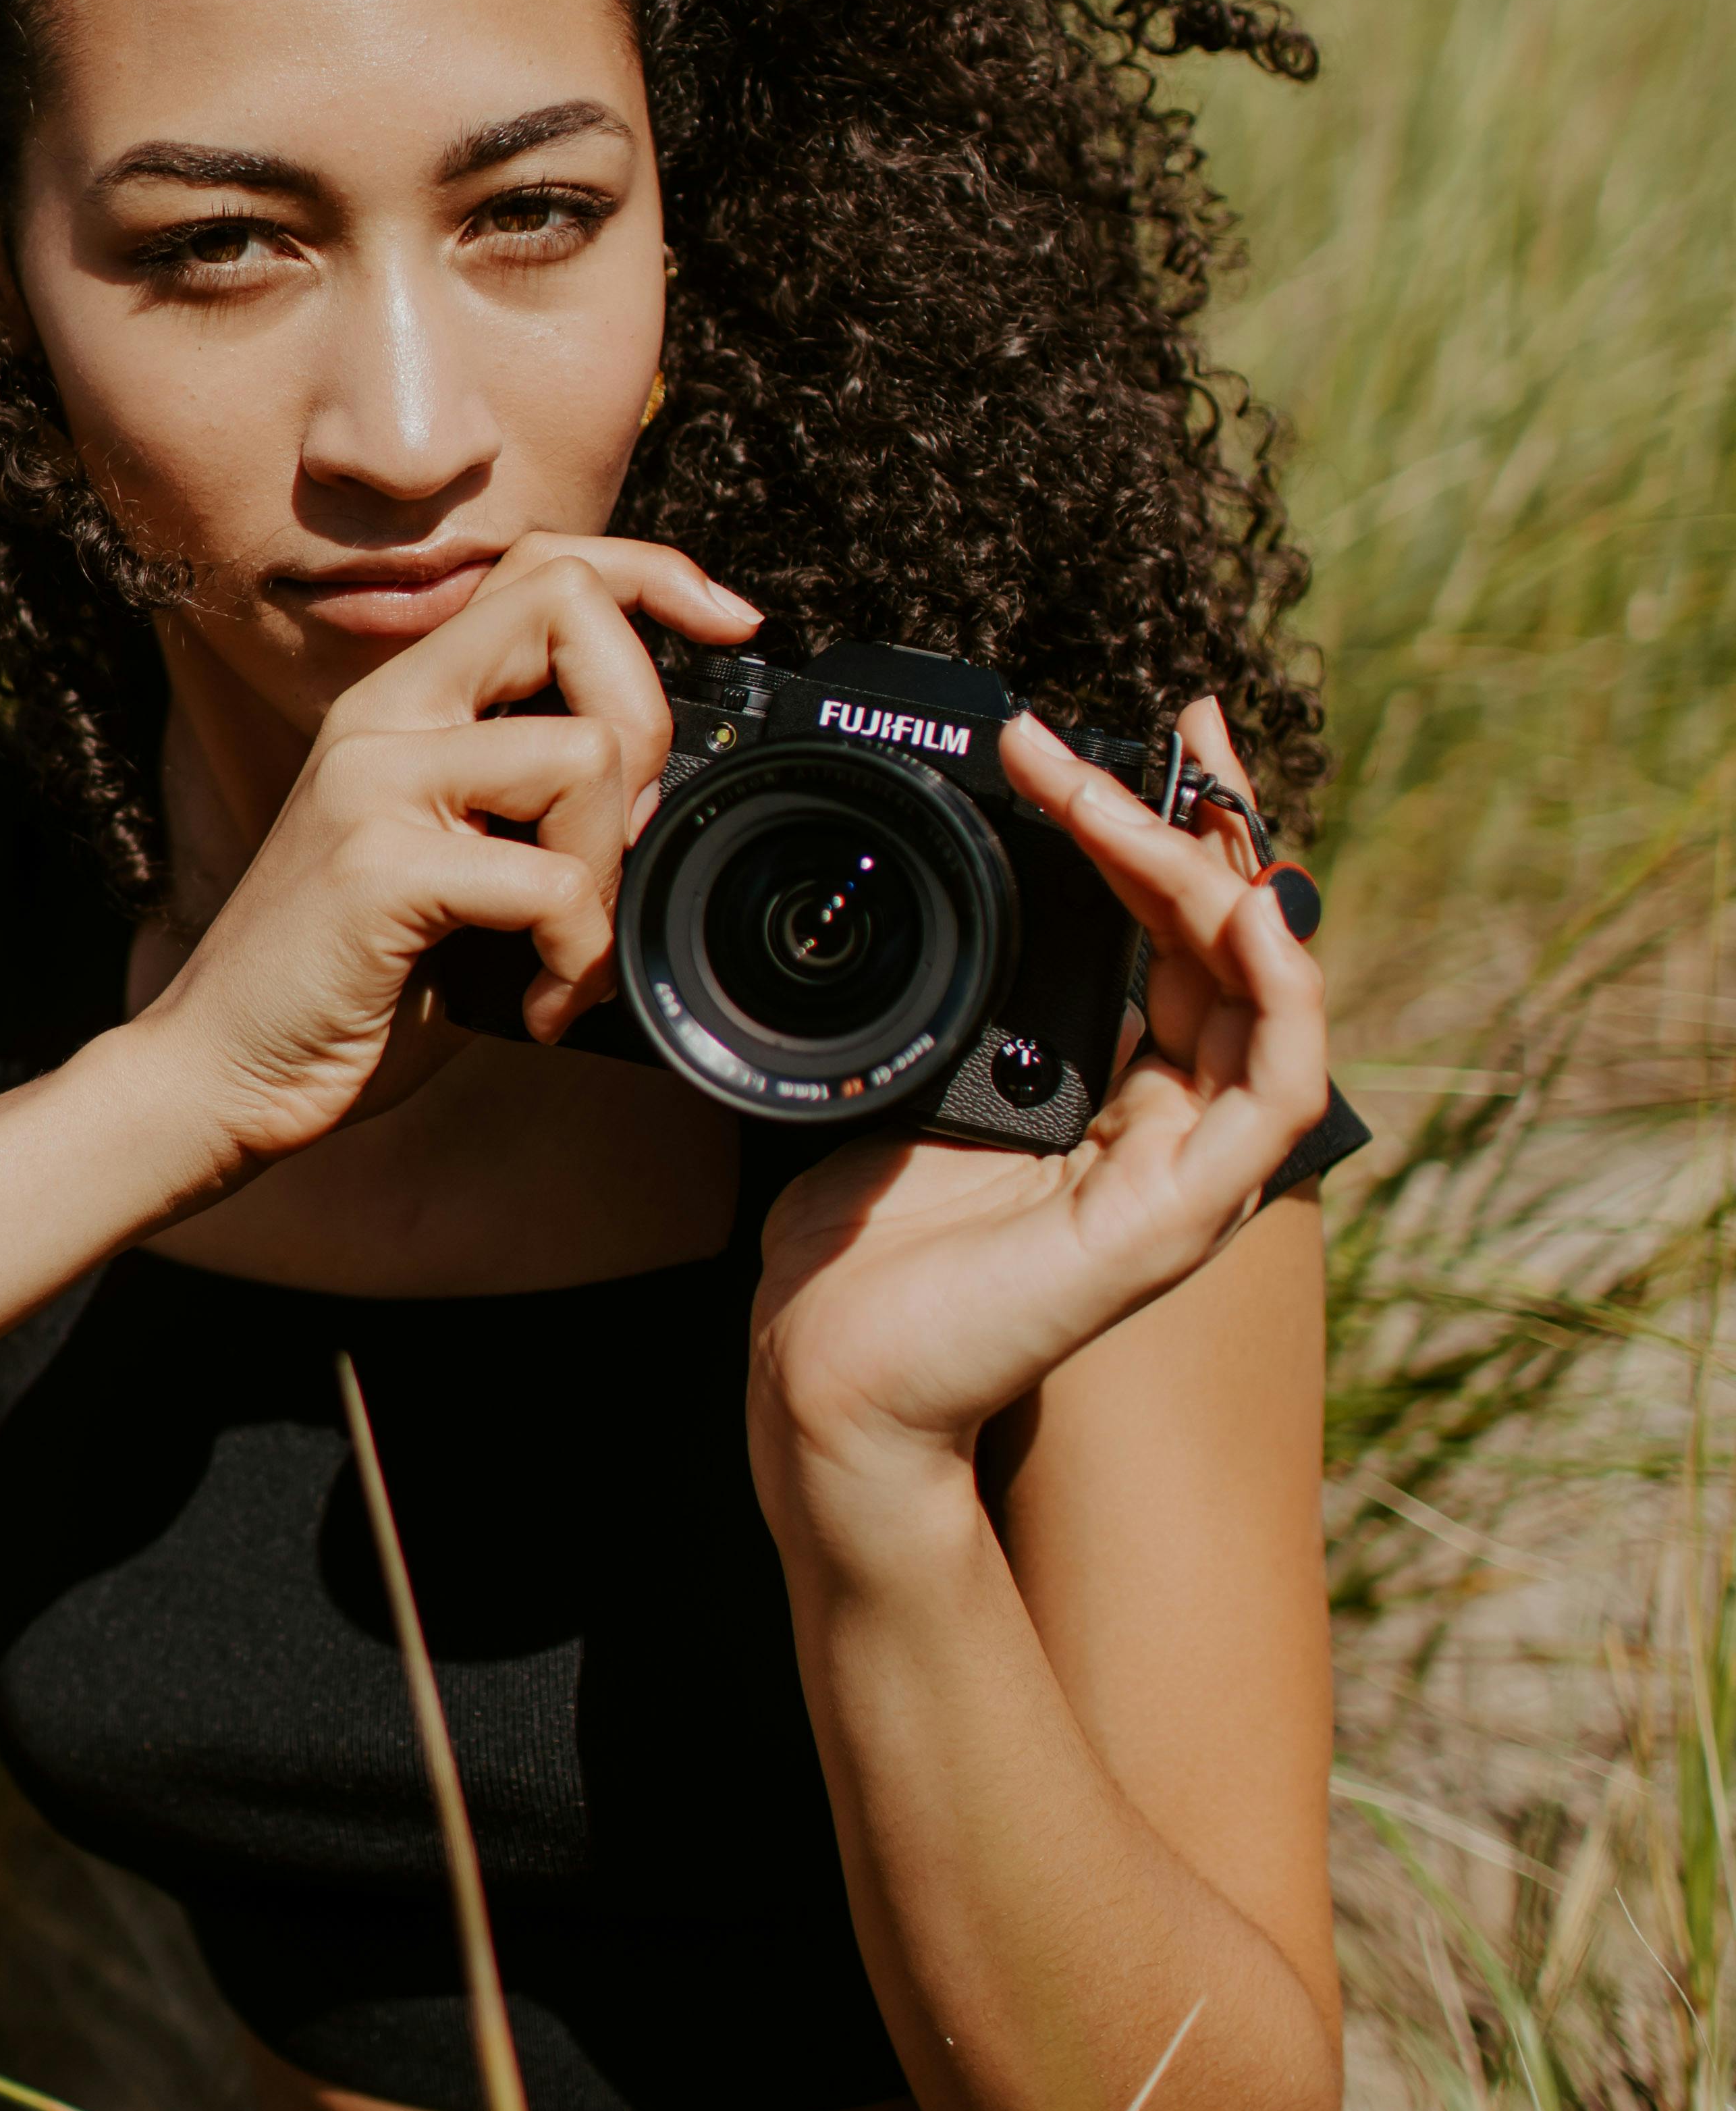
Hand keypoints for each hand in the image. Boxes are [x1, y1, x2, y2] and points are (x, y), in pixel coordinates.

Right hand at [137, 535, 758, 1175]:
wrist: (218, 1069)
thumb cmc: (348, 980)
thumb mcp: (448, 859)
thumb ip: (525, 802)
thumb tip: (659, 794)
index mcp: (407, 702)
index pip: (543, 564)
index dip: (653, 574)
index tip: (728, 624)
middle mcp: (386, 715)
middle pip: (571, 608)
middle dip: (649, 725)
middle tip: (622, 843)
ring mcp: (375, 782)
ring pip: (584, 750)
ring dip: (611, 867)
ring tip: (566, 945)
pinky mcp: (378, 867)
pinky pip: (552, 881)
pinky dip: (577, 955)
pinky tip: (541, 1002)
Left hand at [747, 696, 1329, 1561]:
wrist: (829, 1376)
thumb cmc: (858, 1258)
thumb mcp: (908, 1087)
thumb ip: (958, 1011)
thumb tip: (952, 914)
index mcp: (1112, 1100)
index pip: (1178, 943)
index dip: (1170, 838)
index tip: (1132, 746)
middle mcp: (1167, 1130)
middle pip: (1229, 947)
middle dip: (1197, 824)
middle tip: (1144, 734)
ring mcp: (1187, 1176)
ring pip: (1266, 996)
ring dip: (1219, 879)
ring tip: (1153, 798)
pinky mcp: (1182, 1217)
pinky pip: (1281, 1090)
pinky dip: (1280, 990)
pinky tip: (1245, 910)